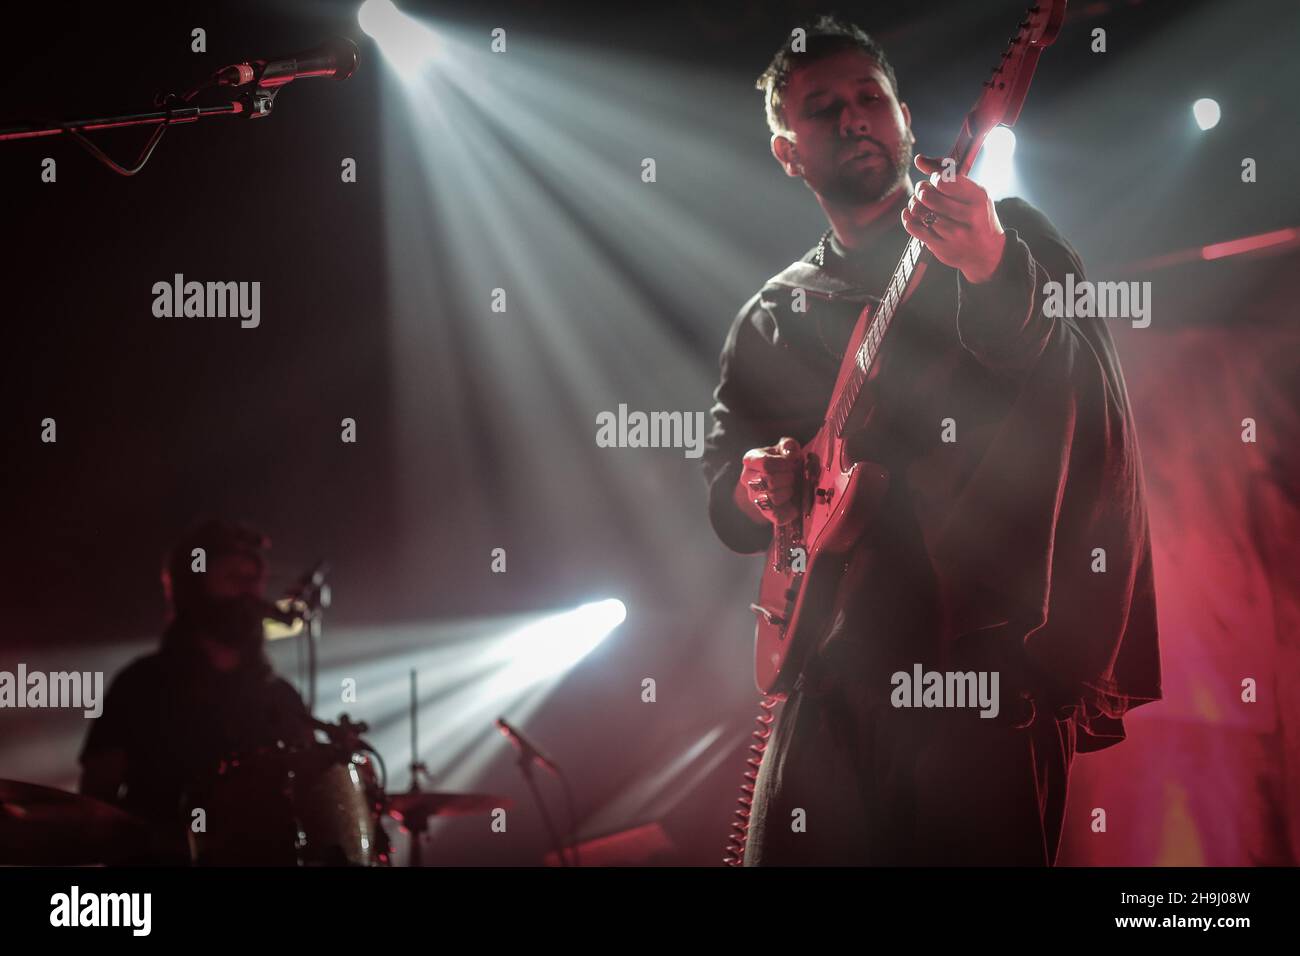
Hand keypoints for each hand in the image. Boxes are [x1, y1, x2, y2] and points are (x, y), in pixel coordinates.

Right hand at [734, 437, 802, 526]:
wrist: (780, 479)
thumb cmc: (783, 461)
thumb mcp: (785, 448)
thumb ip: (789, 445)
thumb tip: (791, 453)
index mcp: (751, 460)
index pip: (766, 464)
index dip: (783, 464)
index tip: (791, 463)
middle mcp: (748, 479)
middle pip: (769, 481)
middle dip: (787, 478)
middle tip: (793, 476)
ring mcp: (754, 497)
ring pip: (773, 497)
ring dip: (789, 491)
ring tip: (792, 486)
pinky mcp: (764, 512)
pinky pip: (778, 515)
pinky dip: (790, 510)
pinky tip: (793, 502)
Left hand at [902, 154, 1006, 283]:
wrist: (987, 253)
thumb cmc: (977, 216)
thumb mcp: (972, 193)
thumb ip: (947, 173)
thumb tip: (919, 159)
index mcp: (978, 197)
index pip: (944, 180)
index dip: (933, 177)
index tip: (935, 180)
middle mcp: (968, 216)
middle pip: (929, 196)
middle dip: (921, 190)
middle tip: (923, 191)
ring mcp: (955, 233)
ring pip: (920, 212)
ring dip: (914, 204)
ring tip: (918, 203)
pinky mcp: (942, 247)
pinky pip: (915, 229)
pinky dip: (908, 219)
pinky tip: (911, 215)